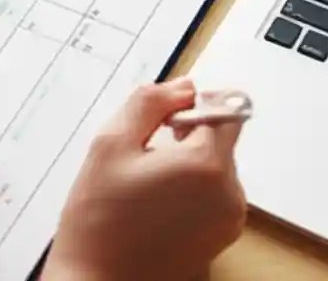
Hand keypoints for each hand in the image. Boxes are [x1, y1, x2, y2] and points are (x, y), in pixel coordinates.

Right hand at [43, 79, 246, 280]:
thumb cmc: (98, 222)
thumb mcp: (111, 144)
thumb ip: (149, 102)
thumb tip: (182, 87)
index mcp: (207, 165)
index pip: (226, 108)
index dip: (194, 104)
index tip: (165, 117)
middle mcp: (228, 194)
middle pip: (219, 139)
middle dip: (186, 137)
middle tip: (143, 155)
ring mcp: (228, 220)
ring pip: (214, 168)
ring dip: (186, 165)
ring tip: (144, 185)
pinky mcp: (220, 239)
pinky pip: (212, 197)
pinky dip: (189, 192)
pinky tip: (153, 205)